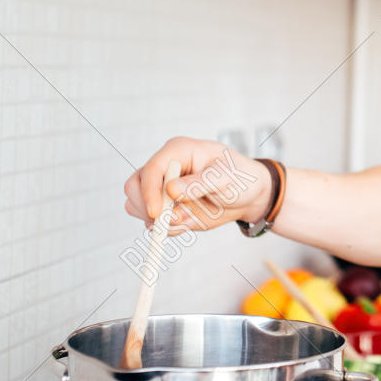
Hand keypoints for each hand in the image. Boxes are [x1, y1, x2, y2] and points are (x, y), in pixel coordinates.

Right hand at [123, 137, 270, 234]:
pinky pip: (153, 223)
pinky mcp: (165, 207)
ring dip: (158, 220)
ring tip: (188, 219)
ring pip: (137, 207)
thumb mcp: (225, 178)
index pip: (151, 169)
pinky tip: (189, 222)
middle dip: (148, 207)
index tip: (157, 213)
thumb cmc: (239, 178)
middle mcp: (165, 169)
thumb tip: (171, 190)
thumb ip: (199, 184)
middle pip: (133, 187)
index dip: (149, 191)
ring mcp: (162, 189)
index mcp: (177, 151)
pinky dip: (167, 229)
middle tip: (172, 220)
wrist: (247, 196)